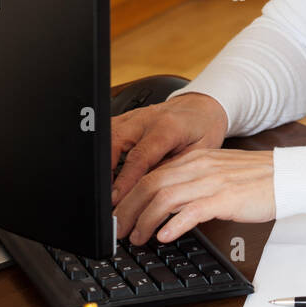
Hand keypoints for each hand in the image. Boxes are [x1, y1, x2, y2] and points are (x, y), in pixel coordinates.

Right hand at [111, 93, 229, 206]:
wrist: (202, 108)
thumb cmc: (203, 129)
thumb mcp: (198, 153)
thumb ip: (173, 169)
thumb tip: (150, 191)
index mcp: (167, 127)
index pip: (139, 157)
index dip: (125, 181)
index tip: (116, 199)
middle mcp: (146, 119)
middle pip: (114, 142)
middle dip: (105, 171)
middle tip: (105, 196)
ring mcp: (133, 117)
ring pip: (106, 136)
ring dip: (102, 161)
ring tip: (104, 186)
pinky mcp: (126, 119)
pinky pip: (108, 133)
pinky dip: (104, 152)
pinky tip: (106, 171)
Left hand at [113, 148, 275, 244]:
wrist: (289, 176)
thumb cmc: (258, 180)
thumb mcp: (219, 175)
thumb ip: (193, 184)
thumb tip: (167, 205)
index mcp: (195, 159)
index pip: (151, 174)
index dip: (129, 195)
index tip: (120, 214)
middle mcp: (199, 166)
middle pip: (150, 184)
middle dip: (129, 209)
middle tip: (118, 230)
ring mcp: (212, 181)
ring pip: (165, 197)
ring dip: (145, 220)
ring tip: (137, 237)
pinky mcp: (226, 198)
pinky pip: (192, 210)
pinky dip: (174, 224)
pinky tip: (164, 236)